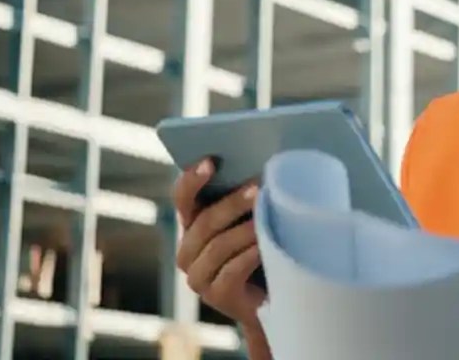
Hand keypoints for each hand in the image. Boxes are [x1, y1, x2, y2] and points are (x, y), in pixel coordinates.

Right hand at [172, 158, 265, 325]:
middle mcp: (188, 250)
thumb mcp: (254, 218)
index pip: (183, 199)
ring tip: (267, 217)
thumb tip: (264, 166)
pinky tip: (264, 246)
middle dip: (232, 203)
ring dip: (245, 230)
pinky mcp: (216, 295)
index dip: (192, 180)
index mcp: (194, 225)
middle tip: (258, 188)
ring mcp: (199, 276)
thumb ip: (249, 197)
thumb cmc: (266, 247)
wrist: (276, 296)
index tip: (211, 162)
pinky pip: (231, 271)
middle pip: (204, 222)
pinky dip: (249, 255)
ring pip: (218, 246)